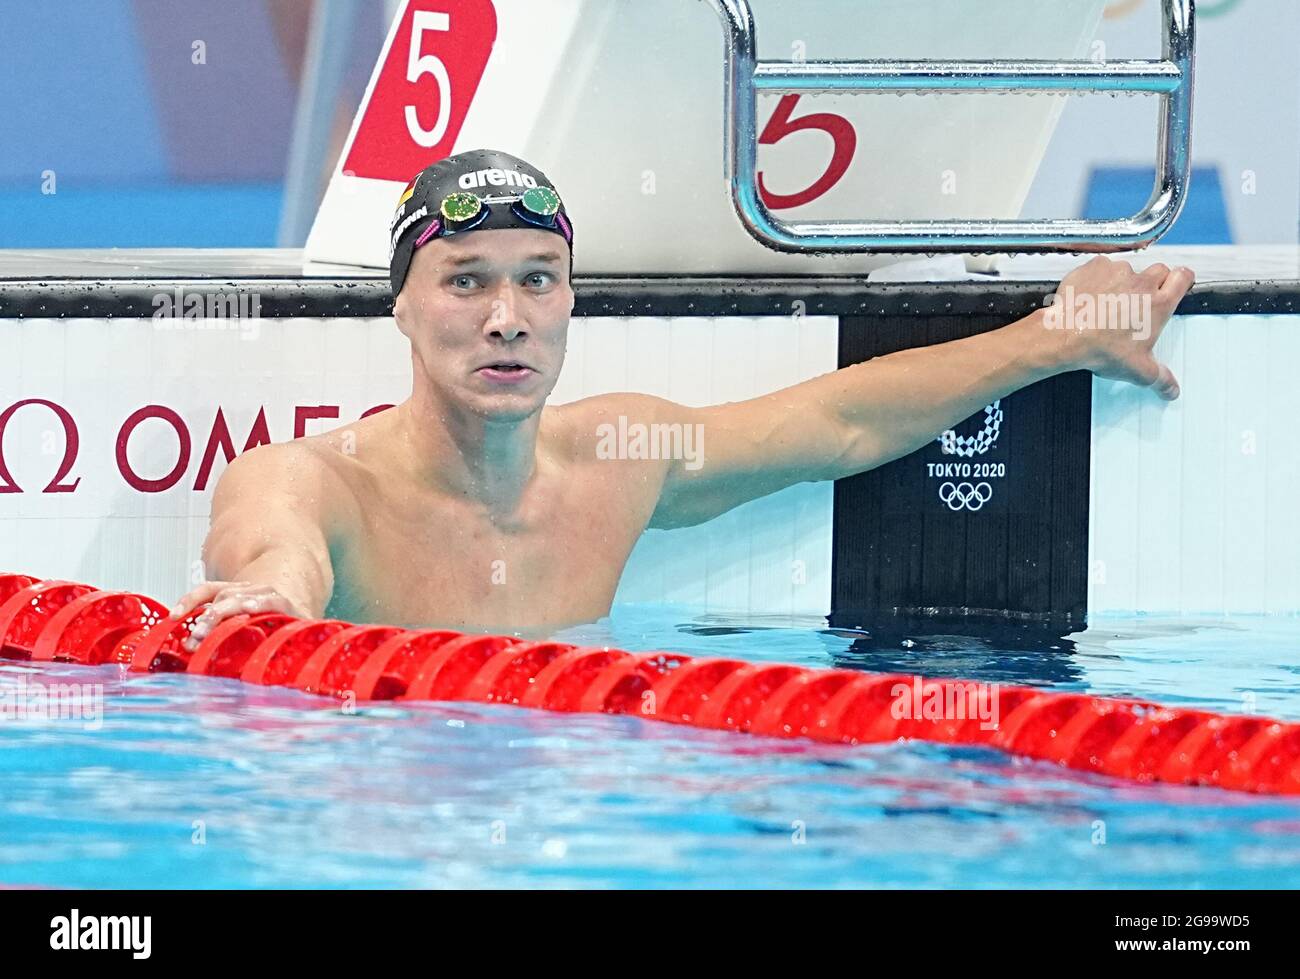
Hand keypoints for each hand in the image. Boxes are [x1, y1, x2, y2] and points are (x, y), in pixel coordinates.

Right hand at [169, 581, 308, 651]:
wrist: (285, 604)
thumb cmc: (291, 627)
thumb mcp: (300, 637)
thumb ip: (298, 648)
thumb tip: (306, 673)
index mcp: (282, 602)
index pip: (271, 599)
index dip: (259, 603)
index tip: (247, 609)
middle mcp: (261, 591)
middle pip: (237, 599)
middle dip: (218, 619)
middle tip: (202, 640)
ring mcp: (242, 588)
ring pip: (220, 596)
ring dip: (203, 618)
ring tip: (192, 639)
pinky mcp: (225, 589)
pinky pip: (204, 591)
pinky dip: (189, 601)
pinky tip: (176, 615)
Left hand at [1040, 255, 1194, 399]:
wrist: (1066, 335)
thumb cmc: (1101, 349)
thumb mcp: (1137, 370)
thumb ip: (1160, 379)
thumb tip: (1171, 389)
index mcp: (1159, 304)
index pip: (1184, 276)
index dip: (1181, 280)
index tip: (1175, 287)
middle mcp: (1142, 283)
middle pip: (1159, 271)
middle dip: (1153, 284)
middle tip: (1138, 303)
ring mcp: (1118, 272)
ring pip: (1128, 270)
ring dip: (1122, 283)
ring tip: (1108, 304)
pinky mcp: (1095, 267)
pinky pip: (1102, 267)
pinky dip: (1098, 278)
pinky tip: (1091, 296)